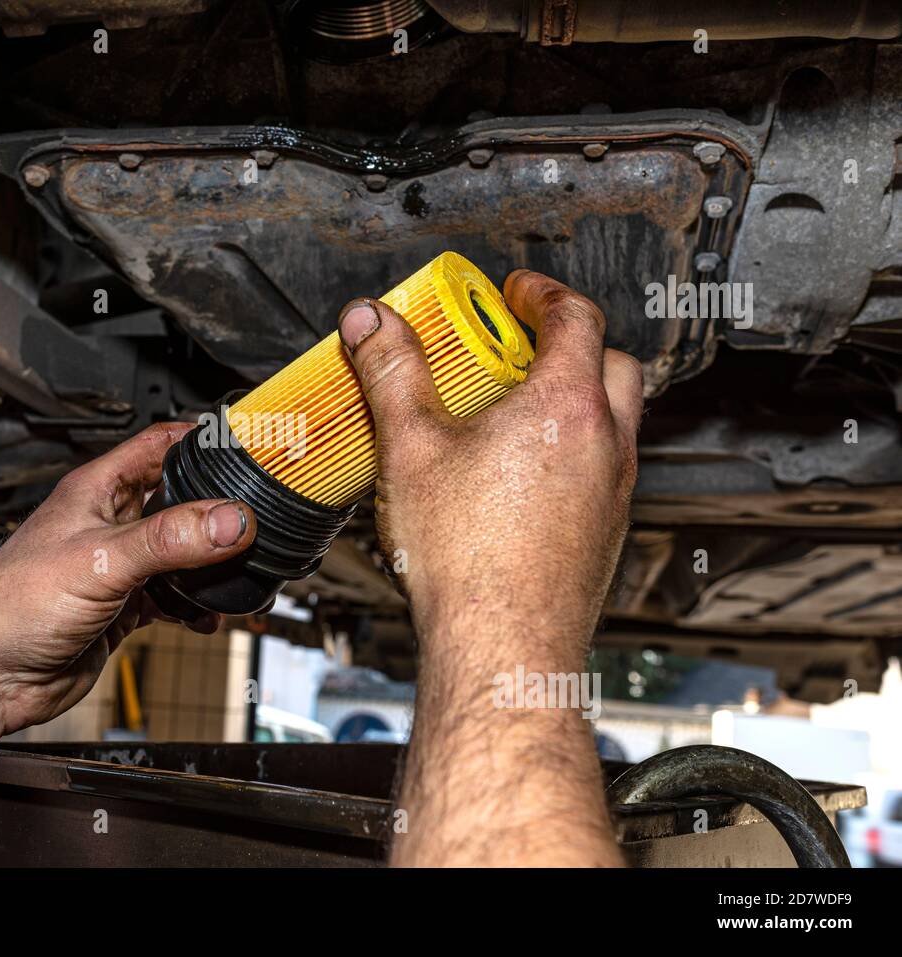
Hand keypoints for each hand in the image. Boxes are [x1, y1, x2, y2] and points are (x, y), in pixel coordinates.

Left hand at [0, 422, 255, 731]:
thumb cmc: (12, 607)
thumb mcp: (101, 560)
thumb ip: (169, 538)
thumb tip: (230, 519)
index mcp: (95, 492)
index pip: (157, 446)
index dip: (200, 440)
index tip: (243, 445)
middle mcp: (106, 523)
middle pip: (176, 501)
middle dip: (217, 510)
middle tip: (256, 517)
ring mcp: (114, 566)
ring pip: (178, 553)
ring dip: (210, 564)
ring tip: (241, 572)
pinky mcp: (119, 607)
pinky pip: (170, 597)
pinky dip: (194, 605)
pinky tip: (206, 616)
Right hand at [336, 270, 641, 670]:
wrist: (504, 647)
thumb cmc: (470, 560)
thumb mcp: (411, 449)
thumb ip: (392, 374)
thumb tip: (373, 324)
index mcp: (565, 407)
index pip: (575, 317)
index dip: (542, 294)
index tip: (514, 294)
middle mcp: (604, 444)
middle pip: (611, 362)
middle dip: (570, 342)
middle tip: (517, 347)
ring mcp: (613, 492)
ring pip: (614, 418)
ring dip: (575, 398)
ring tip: (512, 412)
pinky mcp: (605, 533)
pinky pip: (602, 468)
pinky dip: (573, 450)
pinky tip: (519, 477)